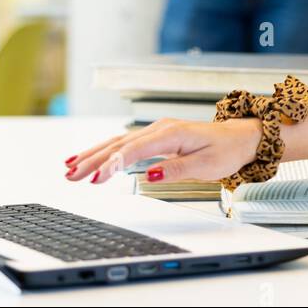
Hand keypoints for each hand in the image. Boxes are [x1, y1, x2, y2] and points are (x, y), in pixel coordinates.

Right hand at [64, 117, 262, 185]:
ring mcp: (156, 131)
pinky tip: (88, 158)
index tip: (97, 178)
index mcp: (172, 133)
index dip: (114, 164)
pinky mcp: (155, 137)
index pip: (135, 149)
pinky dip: (104, 151)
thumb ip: (177, 169)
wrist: (238, 137)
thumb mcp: (207, 165)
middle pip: (119, 145)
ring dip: (93, 155)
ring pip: (117, 143)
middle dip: (93, 160)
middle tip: (72, 175)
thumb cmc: (225, 150)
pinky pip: (124, 143)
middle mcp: (160, 128)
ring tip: (70, 168)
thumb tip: (150, 174)